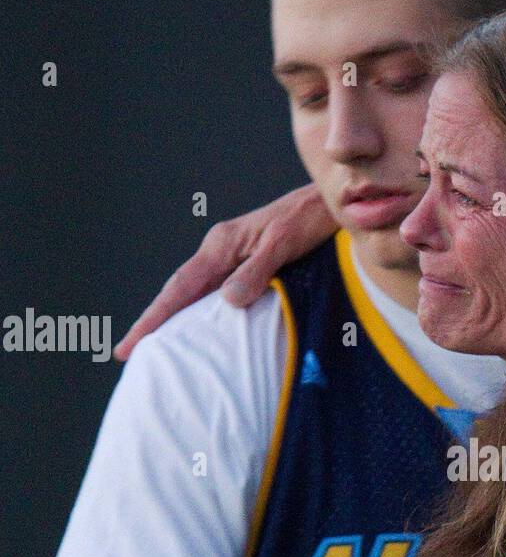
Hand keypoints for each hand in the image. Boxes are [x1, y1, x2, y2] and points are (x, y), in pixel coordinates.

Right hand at [113, 183, 333, 359]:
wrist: (327, 204)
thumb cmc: (307, 220)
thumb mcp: (282, 245)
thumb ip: (256, 271)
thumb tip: (227, 300)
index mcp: (220, 246)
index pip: (179, 288)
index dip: (153, 317)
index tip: (130, 343)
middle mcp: (219, 251)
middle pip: (178, 291)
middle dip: (153, 321)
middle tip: (127, 352)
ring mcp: (230, 256)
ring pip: (194, 292)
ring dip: (174, 318)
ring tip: (155, 346)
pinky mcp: (246, 263)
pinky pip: (213, 292)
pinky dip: (200, 311)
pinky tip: (199, 328)